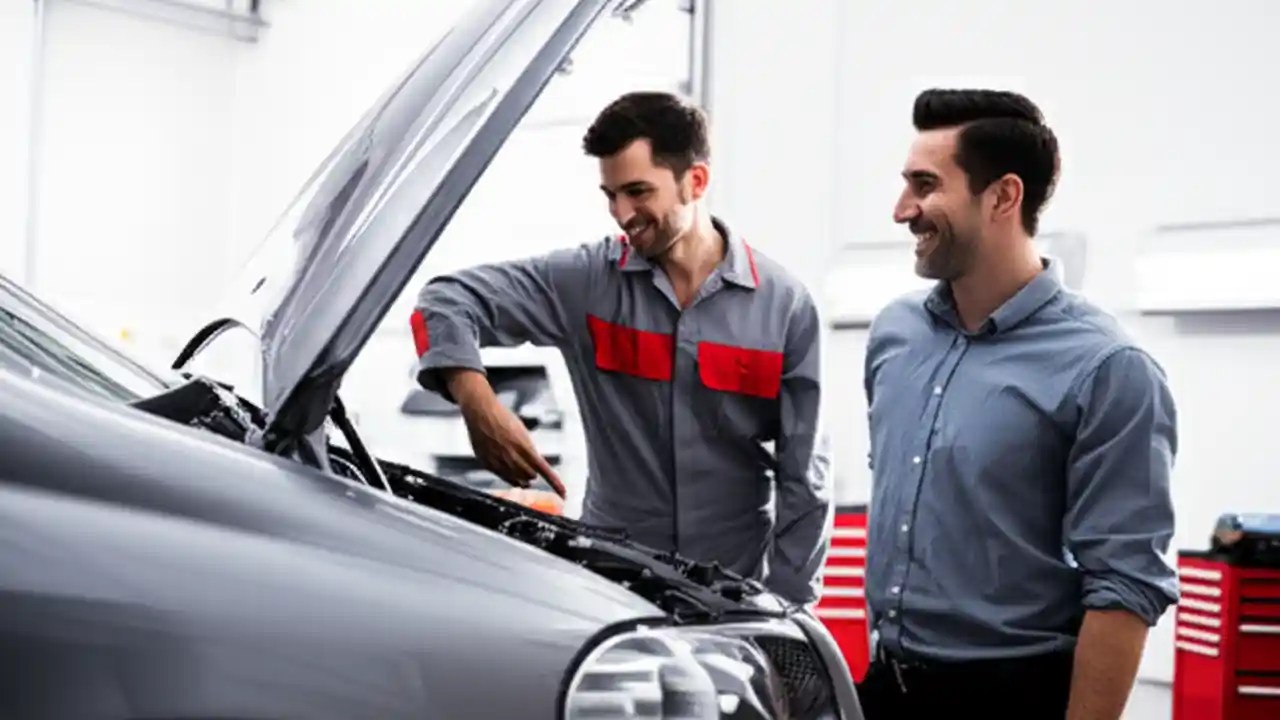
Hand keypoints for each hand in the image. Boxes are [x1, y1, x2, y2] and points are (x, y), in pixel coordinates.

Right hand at [447, 370, 565, 497]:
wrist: (481, 413)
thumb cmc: (502, 418)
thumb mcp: (522, 432)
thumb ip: (528, 449)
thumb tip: (534, 463)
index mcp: (525, 447)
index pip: (545, 470)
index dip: (555, 484)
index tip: (563, 493)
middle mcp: (513, 457)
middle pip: (531, 476)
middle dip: (534, 474)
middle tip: (532, 470)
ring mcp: (500, 462)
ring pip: (518, 481)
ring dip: (523, 478)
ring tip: (521, 471)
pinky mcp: (488, 464)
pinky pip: (504, 478)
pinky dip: (510, 478)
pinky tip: (509, 472)